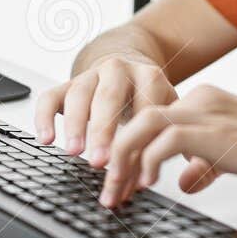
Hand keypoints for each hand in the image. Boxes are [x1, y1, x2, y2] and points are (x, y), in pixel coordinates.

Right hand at [33, 53, 178, 166]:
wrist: (128, 64)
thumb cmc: (149, 98)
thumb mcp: (170, 109)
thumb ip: (178, 137)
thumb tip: (191, 173)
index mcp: (150, 76)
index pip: (144, 109)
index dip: (142, 141)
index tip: (138, 173)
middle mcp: (119, 70)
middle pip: (110, 97)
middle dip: (104, 130)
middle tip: (99, 161)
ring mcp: (91, 75)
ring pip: (79, 94)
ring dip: (75, 124)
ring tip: (74, 151)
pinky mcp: (68, 83)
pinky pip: (51, 96)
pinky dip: (45, 116)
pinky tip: (46, 138)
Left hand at [100, 84, 236, 207]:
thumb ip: (208, 164)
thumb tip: (184, 180)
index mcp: (208, 101)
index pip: (152, 119)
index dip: (128, 152)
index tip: (119, 184)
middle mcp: (205, 100)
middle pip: (139, 117)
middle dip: (116, 156)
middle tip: (108, 191)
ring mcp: (213, 114)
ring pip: (145, 122)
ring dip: (123, 158)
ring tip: (117, 190)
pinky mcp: (221, 133)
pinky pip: (168, 138)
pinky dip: (149, 159)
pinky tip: (148, 183)